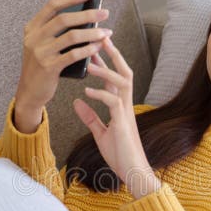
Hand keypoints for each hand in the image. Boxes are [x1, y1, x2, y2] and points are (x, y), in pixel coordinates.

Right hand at [15, 0, 111, 114]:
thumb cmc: (41, 66)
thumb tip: (80, 12)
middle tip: (104, 12)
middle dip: (87, 14)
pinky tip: (98, 47)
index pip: (52, 6)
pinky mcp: (49, 67)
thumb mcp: (42, 45)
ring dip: (92, 32)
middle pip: (64, 19)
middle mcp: (34, 38)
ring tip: (106, 32)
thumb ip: (54, 30)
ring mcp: (40, 53)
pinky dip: (88, 49)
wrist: (30, 92)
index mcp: (32, 28)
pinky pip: (73, 55)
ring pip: (71, 36)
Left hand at [73, 37, 159, 197]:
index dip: (106, 61)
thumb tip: (78, 103)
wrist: (132, 172)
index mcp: (120, 106)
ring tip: (90, 63)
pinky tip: (88, 91)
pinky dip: (101, 94)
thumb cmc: (120, 155)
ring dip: (106, 71)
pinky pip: (113, 103)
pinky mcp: (123, 124)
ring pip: (122, 82)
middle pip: (124, 71)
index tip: (95, 46)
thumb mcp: (100, 133)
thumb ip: (91, 117)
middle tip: (100, 37)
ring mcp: (126, 113)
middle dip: (113, 54)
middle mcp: (126, 105)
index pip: (114, 77)